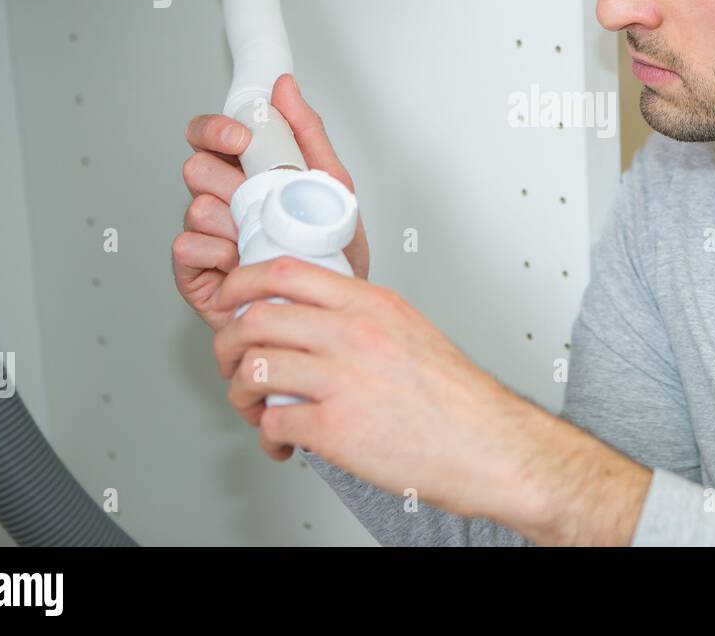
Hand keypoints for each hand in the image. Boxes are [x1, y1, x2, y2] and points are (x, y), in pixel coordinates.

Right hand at [171, 73, 369, 330]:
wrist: (333, 307)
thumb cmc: (331, 249)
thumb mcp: (332, 184)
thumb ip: (308, 133)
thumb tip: (285, 88)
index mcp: (247, 173)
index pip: (210, 135)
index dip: (215, 129)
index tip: (240, 137)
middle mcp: (221, 200)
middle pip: (197, 167)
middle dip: (232, 179)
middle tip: (261, 196)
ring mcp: (206, 235)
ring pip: (196, 206)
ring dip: (234, 221)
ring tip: (264, 238)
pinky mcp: (195, 272)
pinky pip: (186, 246)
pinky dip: (218, 253)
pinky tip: (242, 261)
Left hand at [211, 255, 555, 528]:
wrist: (486, 444)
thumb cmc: (454, 397)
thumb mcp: (408, 329)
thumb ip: (360, 316)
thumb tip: (312, 316)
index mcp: (371, 304)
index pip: (285, 271)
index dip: (242, 282)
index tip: (231, 297)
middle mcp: (354, 334)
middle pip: (256, 319)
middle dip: (227, 343)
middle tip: (232, 359)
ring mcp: (342, 380)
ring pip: (253, 370)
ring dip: (240, 393)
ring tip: (252, 405)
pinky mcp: (336, 428)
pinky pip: (273, 424)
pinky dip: (266, 438)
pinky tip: (280, 443)